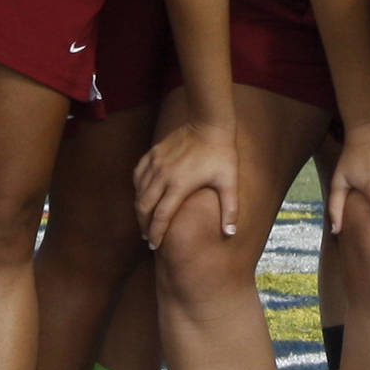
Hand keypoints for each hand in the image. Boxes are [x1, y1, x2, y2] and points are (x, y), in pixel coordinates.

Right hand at [134, 115, 240, 244]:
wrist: (209, 123)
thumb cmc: (221, 154)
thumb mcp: (229, 182)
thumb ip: (230, 209)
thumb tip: (231, 233)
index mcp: (179, 186)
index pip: (161, 216)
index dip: (156, 233)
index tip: (154, 245)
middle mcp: (163, 176)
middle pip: (144, 207)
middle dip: (144, 224)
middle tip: (147, 237)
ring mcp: (156, 163)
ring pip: (139, 192)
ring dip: (139, 208)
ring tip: (144, 220)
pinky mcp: (153, 154)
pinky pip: (138, 175)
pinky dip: (138, 188)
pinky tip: (142, 194)